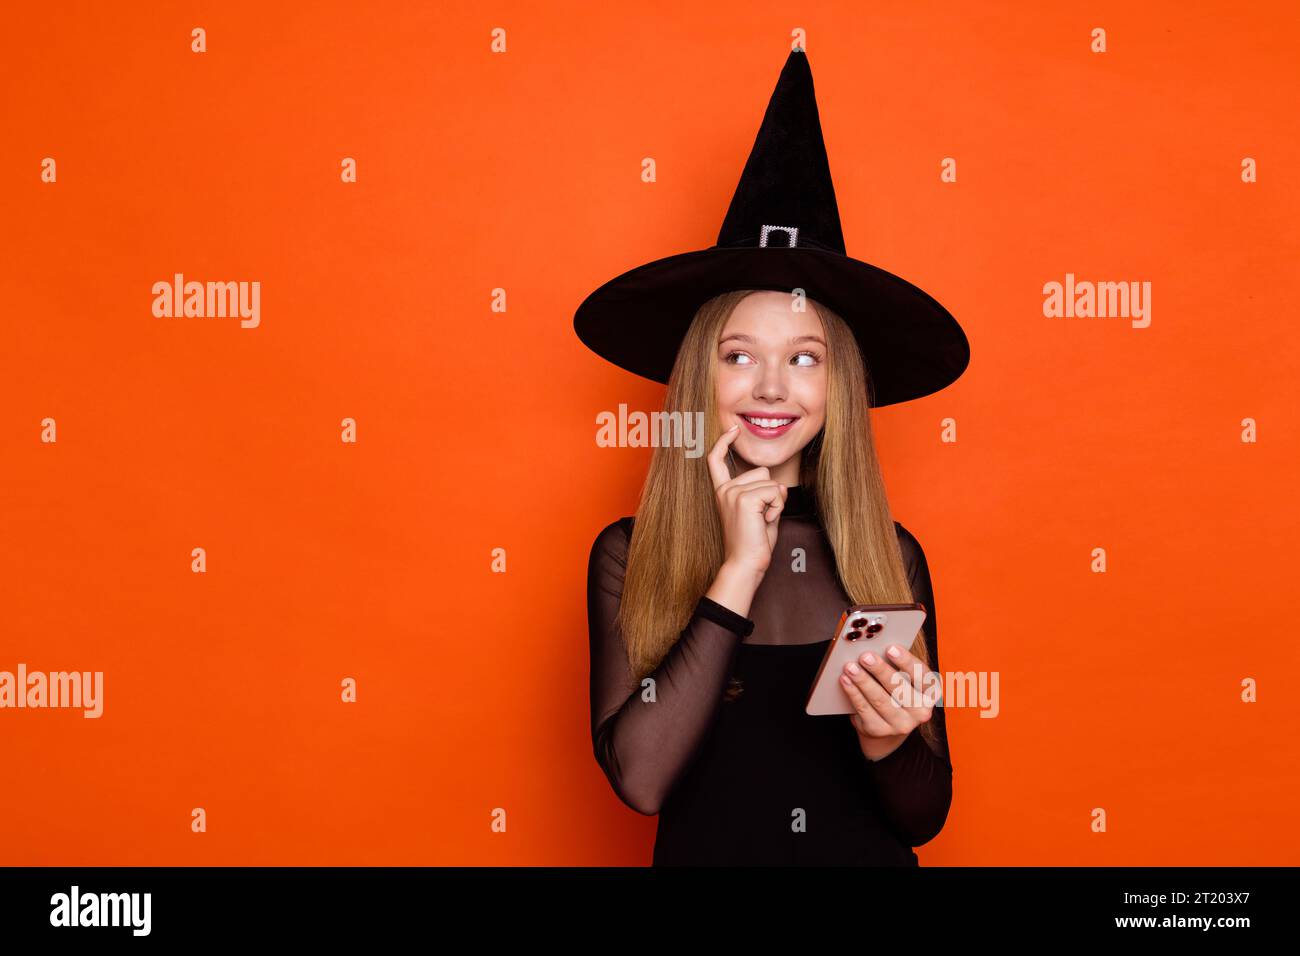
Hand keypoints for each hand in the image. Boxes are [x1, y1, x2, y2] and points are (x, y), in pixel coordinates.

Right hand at [705, 424, 786, 576]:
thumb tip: (778, 485)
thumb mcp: (758, 512)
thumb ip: (765, 494)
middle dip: (771, 492)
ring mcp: (732, 493)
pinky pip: (774, 492)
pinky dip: (777, 507)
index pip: (716, 460)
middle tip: (762, 517)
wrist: (745, 564)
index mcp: (723, 492)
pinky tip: (765, 522)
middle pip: (762, 471)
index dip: (724, 442)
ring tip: (763, 520)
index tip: (732, 429)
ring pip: (770, 481)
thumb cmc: (753, 543)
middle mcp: (724, 490)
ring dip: (775, 501)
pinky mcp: (744, 499)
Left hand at [839, 642, 942, 760]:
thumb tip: (876, 643)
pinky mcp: (880, 730)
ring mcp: (900, 724)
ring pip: (879, 699)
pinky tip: (846, 680)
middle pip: (899, 688)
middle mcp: (920, 712)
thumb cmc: (896, 691)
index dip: (907, 661)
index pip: (923, 676)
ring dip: (863, 681)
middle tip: (865, 656)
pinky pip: (864, 709)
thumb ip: (896, 663)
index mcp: (931, 693)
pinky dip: (853, 693)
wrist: (888, 726)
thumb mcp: (904, 678)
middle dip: (880, 670)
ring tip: (850, 667)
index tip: (891, 647)